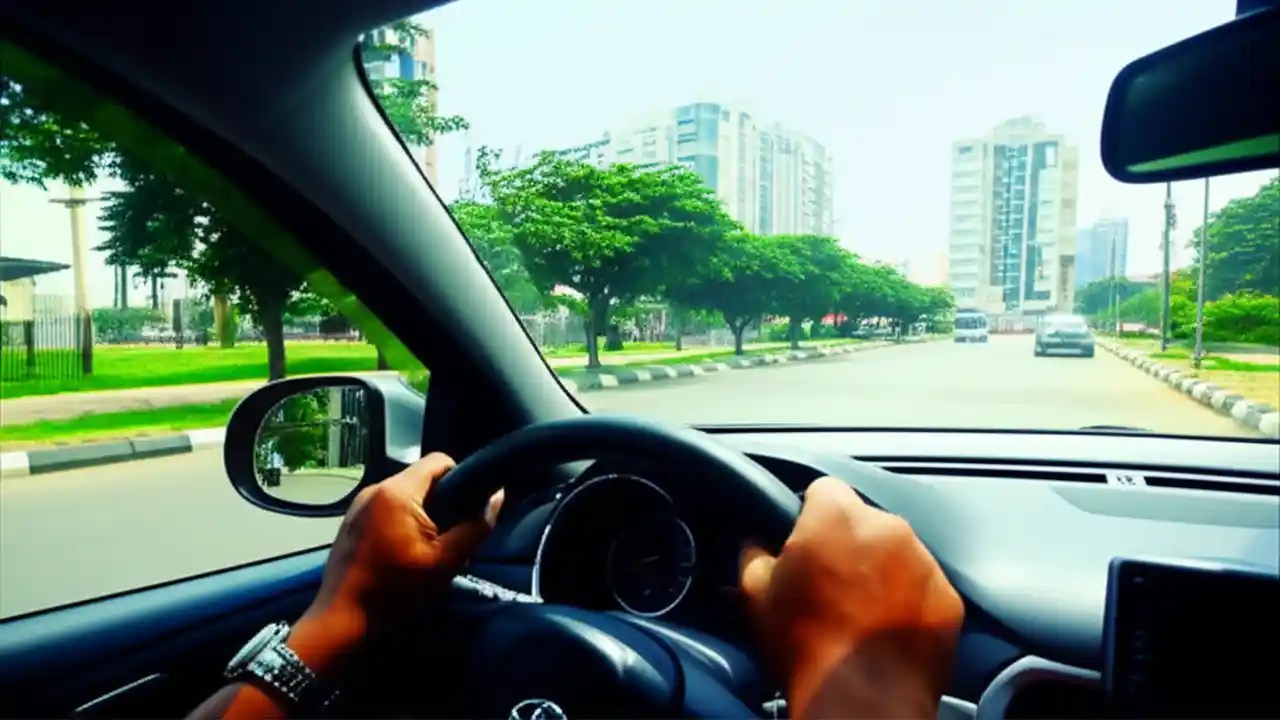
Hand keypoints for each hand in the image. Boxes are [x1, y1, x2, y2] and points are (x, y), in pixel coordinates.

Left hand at [288, 452, 503, 676]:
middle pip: (421, 478)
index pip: (439, 460)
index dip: (461, 478)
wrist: (341, 620)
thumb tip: (497, 497)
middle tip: (451, 537)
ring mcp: (358, 504)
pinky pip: (385, 507)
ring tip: (429, 549)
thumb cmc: (395, 590)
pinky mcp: (350, 521)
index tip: (468, 509)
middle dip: (442, 501)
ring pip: (404, 494)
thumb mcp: (445, 562)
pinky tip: (404, 552)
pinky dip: (401, 521)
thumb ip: (475, 527)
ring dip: (422, 513)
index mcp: (397, 492)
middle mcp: (375, 489)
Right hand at [740, 476, 962, 719]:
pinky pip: (923, 586)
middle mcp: (889, 526)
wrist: (861, 702)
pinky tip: (887, 630)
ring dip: (881, 570)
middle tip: (831, 585)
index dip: (809, 515)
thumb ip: (755, 552)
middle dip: (848, 543)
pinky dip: (908, 600)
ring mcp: (926, 561)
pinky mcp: (949, 597)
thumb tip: (760, 543)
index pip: (823, 489)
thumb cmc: (803, 645)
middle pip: (864, 520)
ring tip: (861, 612)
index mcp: (838, 515)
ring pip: (897, 552)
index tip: (804, 546)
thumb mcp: (755, 593)